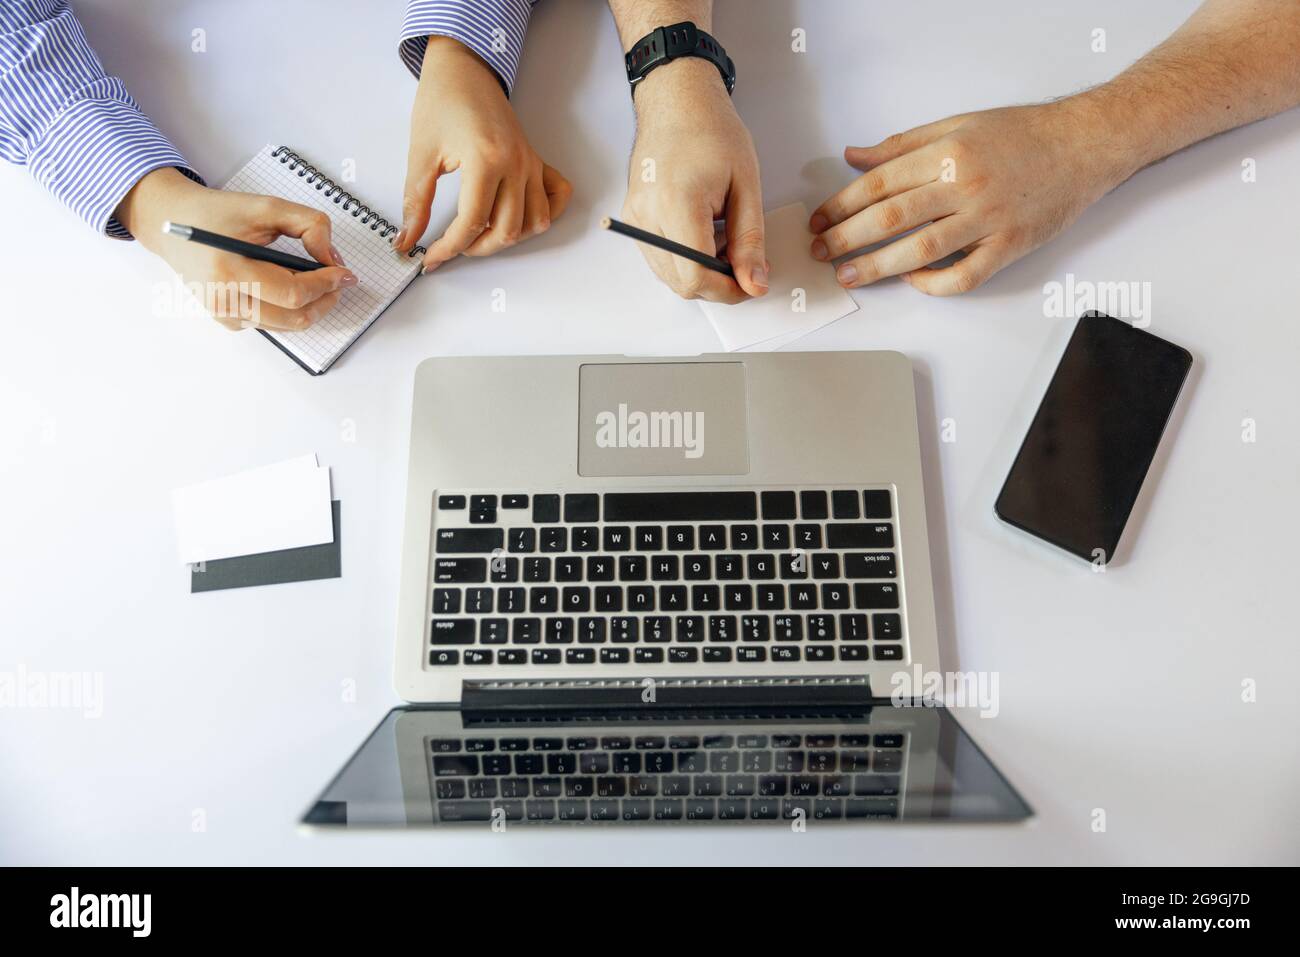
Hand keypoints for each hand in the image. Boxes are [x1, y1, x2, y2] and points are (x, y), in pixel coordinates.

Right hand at [118, 168, 355, 330]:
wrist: (174, 224)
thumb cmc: (219, 214)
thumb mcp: (266, 207)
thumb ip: (308, 225)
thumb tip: (333, 259)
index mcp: (229, 270)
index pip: (293, 293)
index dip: (326, 284)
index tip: (345, 273)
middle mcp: (223, 299)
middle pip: (295, 317)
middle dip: (325, 300)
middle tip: (339, 281)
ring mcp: (223, 315)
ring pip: (287, 325)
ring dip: (311, 307)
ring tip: (320, 283)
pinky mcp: (227, 321)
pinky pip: (272, 324)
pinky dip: (289, 310)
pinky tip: (289, 289)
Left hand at [395, 36, 571, 270]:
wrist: (463, 68)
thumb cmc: (442, 102)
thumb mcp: (421, 153)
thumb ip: (415, 202)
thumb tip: (407, 239)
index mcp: (486, 159)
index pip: (472, 222)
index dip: (449, 248)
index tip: (432, 259)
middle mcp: (516, 163)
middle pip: (508, 230)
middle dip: (478, 249)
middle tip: (453, 248)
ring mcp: (531, 163)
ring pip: (536, 222)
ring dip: (510, 238)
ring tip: (481, 236)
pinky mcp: (537, 160)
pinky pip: (557, 197)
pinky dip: (545, 215)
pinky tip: (521, 217)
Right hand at [622, 58, 766, 302]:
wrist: (676, 102)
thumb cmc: (711, 131)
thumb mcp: (745, 186)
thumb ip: (750, 241)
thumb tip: (754, 284)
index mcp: (676, 204)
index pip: (696, 276)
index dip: (727, 290)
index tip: (750, 284)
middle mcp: (646, 216)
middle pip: (681, 283)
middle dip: (717, 284)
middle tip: (744, 261)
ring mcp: (634, 219)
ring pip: (669, 277)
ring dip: (701, 273)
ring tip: (724, 240)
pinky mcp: (632, 219)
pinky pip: (659, 259)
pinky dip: (686, 261)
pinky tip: (705, 235)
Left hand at [809, 101, 1130, 295]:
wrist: (1085, 144)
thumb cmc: (1022, 134)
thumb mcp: (957, 125)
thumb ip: (903, 144)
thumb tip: (854, 156)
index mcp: (948, 152)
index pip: (879, 183)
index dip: (841, 205)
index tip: (819, 221)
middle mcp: (965, 185)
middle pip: (891, 218)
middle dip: (847, 239)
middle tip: (822, 253)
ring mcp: (989, 218)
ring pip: (921, 250)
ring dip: (877, 267)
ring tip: (848, 275)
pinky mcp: (1010, 246)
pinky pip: (964, 276)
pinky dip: (934, 284)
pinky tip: (912, 281)